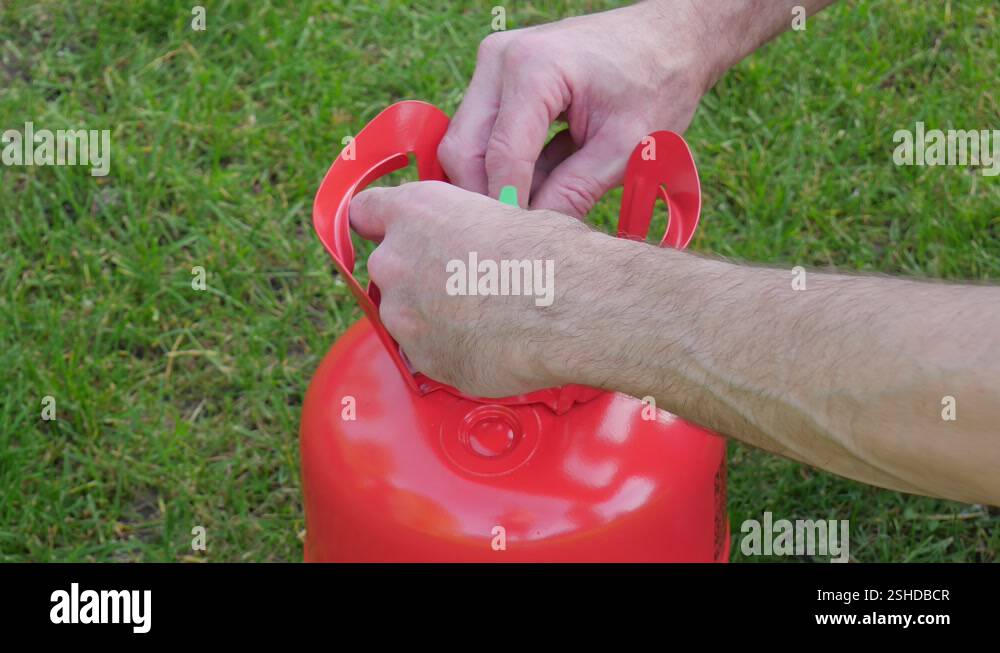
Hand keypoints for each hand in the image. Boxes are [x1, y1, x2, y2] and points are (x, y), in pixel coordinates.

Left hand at [349, 181, 600, 396]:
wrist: (565, 304)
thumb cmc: (546, 252)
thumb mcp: (501, 212)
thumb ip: (462, 229)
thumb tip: (472, 242)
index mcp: (414, 210)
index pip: (365, 212)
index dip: (380, 226)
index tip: (394, 236)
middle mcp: (395, 260)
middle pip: (387, 269)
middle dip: (417, 278)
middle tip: (462, 285)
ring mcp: (402, 314)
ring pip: (405, 316)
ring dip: (432, 319)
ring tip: (484, 319)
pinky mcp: (421, 358)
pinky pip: (428, 354)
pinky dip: (451, 352)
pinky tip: (489, 345)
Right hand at [437, 2, 713, 217]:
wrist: (668, 37)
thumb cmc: (656, 81)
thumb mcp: (624, 147)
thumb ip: (576, 191)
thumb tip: (536, 237)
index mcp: (533, 68)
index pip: (501, 155)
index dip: (509, 207)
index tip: (521, 248)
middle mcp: (499, 59)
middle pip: (464, 150)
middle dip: (488, 198)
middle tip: (519, 239)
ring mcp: (493, 66)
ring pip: (466, 145)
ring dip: (493, 183)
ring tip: (533, 213)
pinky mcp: (497, 79)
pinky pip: (481, 135)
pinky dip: (502, 167)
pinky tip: (538, 187)